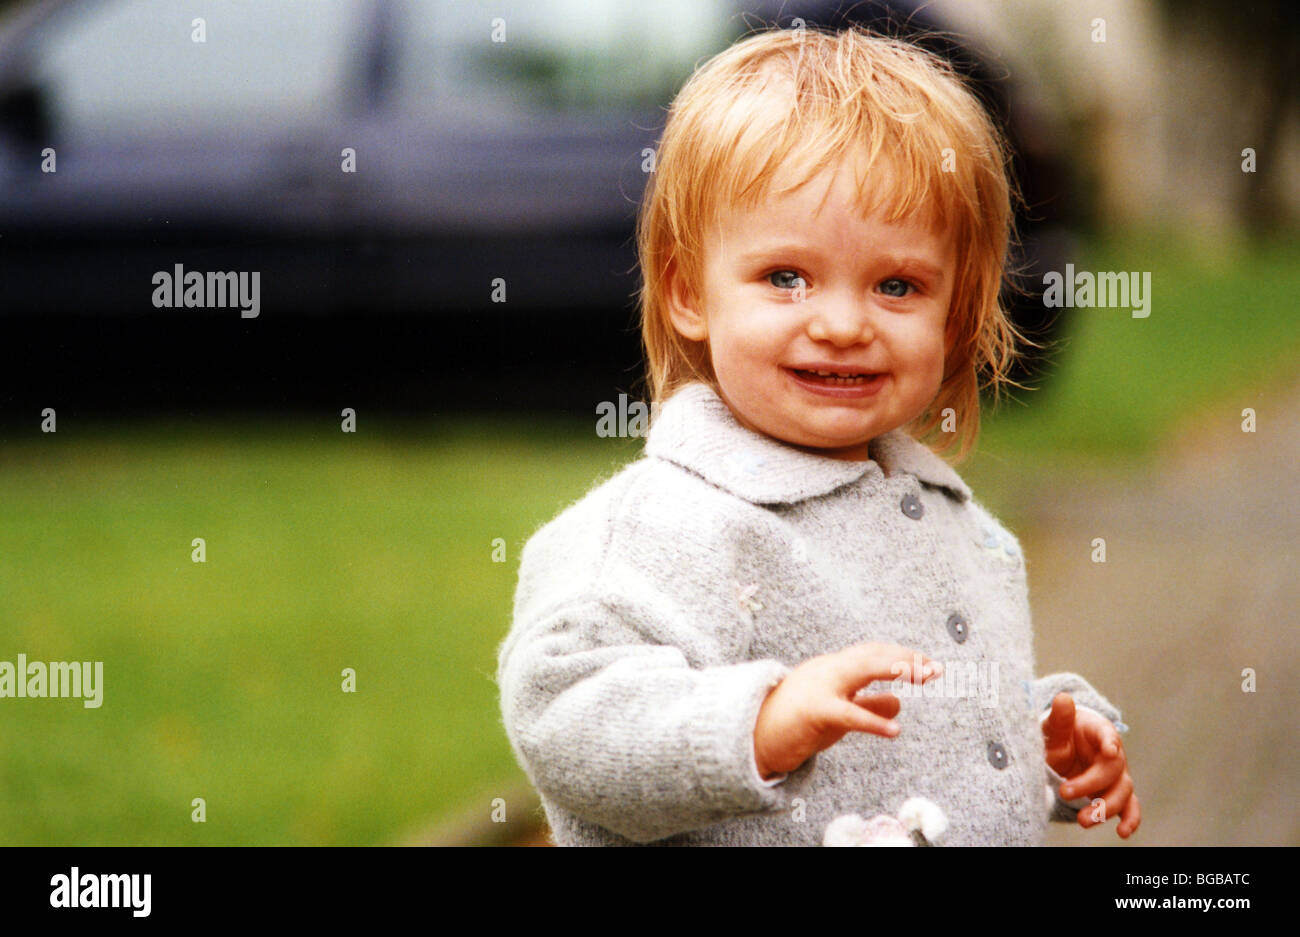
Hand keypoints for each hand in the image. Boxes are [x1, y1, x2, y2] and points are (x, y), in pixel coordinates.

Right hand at [753, 642, 941, 778]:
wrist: (753, 738)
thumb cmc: (794, 725)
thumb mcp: (838, 713)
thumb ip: (867, 704)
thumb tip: (899, 700)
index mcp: (832, 667)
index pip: (871, 652)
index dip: (902, 654)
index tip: (928, 663)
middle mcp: (827, 669)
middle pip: (871, 653)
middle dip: (905, 657)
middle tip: (935, 669)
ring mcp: (819, 687)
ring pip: (862, 667)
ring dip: (896, 668)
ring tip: (923, 675)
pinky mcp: (814, 712)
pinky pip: (848, 714)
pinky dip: (874, 721)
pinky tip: (895, 730)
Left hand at [1042, 692, 1139, 837]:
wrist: (1063, 749)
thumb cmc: (1059, 735)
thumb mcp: (1054, 726)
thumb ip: (1059, 717)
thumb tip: (1063, 698)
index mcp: (1099, 731)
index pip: (1107, 735)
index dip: (1109, 742)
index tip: (1109, 750)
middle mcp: (1114, 753)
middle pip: (1112, 769)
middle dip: (1090, 783)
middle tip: (1065, 792)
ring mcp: (1117, 775)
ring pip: (1122, 791)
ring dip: (1106, 806)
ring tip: (1084, 820)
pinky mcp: (1115, 792)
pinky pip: (1129, 807)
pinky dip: (1130, 819)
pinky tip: (1123, 832)